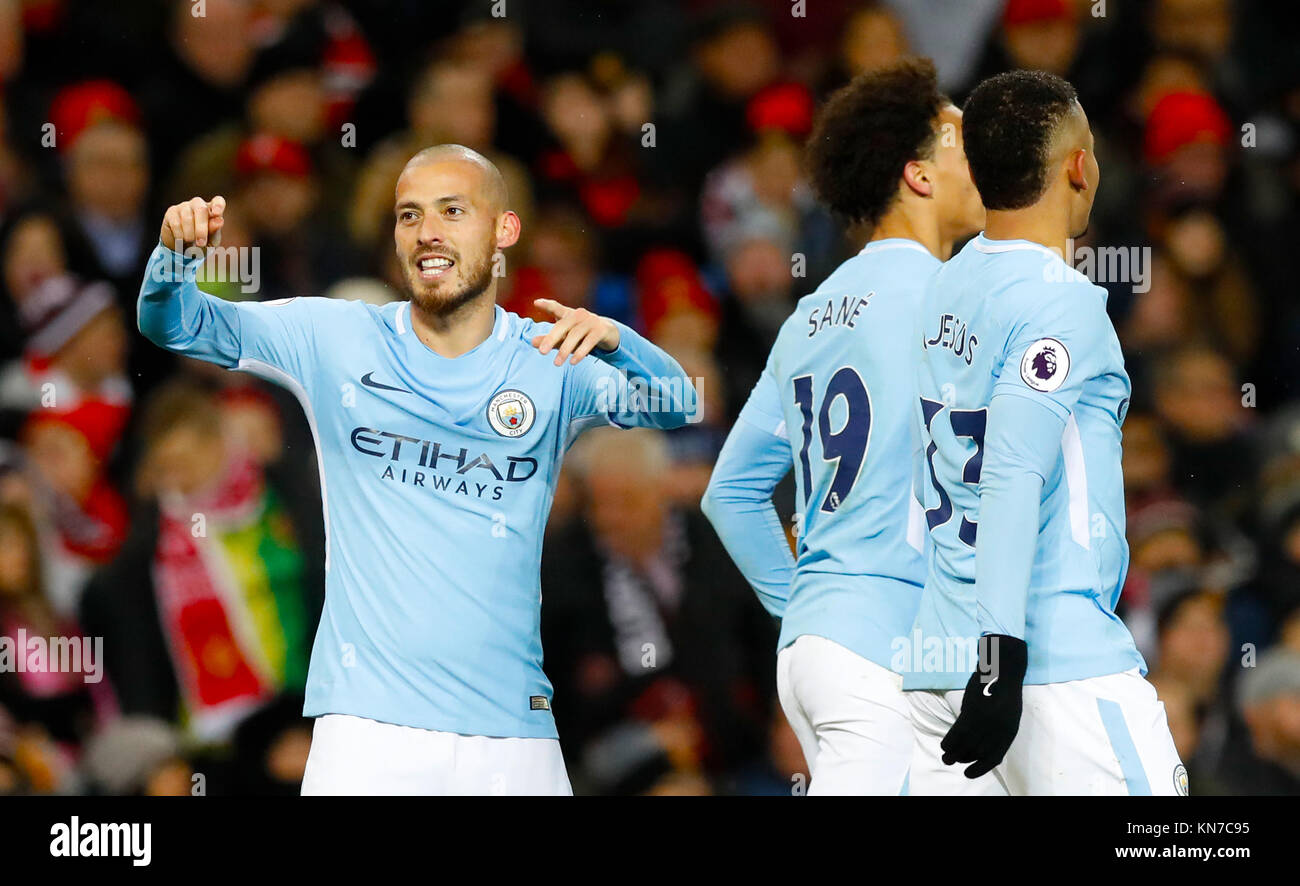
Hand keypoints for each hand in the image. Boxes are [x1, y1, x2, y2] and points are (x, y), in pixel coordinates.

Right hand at [159, 195, 225, 252]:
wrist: (182, 247)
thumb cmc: (201, 241)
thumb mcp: (211, 239)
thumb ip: (214, 230)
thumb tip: (220, 220)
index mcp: (212, 210)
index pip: (218, 201)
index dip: (218, 205)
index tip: (216, 213)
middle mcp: (198, 204)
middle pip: (201, 209)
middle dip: (201, 228)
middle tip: (201, 243)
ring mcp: (184, 206)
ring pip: (187, 217)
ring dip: (190, 234)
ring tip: (191, 244)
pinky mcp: (171, 212)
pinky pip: (176, 223)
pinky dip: (180, 235)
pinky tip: (181, 240)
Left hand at [530, 298, 618, 365]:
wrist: (608, 333)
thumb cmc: (582, 334)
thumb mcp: (565, 336)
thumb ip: (550, 339)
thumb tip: (532, 342)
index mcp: (569, 314)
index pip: (556, 307)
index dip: (547, 305)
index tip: (536, 303)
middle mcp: (579, 315)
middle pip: (563, 326)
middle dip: (551, 339)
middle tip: (541, 352)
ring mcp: (591, 321)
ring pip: (575, 335)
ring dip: (565, 350)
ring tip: (556, 363)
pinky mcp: (601, 330)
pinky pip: (589, 341)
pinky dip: (580, 352)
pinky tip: (573, 361)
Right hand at [941, 634, 1027, 778]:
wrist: (1003, 666)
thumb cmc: (1004, 688)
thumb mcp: (1008, 713)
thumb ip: (997, 729)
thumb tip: (980, 744)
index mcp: (1009, 730)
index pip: (994, 756)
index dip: (980, 767)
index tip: (968, 773)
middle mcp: (998, 729)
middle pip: (978, 752)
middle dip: (964, 759)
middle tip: (953, 761)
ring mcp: (985, 720)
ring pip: (966, 745)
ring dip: (953, 754)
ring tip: (945, 757)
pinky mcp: (972, 711)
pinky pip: (958, 732)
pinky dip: (949, 741)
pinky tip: (944, 745)